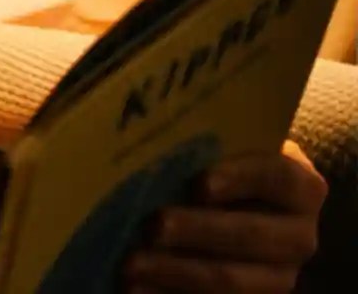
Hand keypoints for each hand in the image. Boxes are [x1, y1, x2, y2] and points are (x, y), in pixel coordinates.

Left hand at [125, 140, 326, 292]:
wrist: (246, 212)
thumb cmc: (229, 173)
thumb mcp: (230, 156)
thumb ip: (207, 154)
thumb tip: (153, 154)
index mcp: (302, 189)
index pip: (278, 177)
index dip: (240, 178)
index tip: (200, 184)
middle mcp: (299, 237)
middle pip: (250, 235)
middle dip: (197, 231)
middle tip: (153, 227)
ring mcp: (279, 277)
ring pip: (230, 280)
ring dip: (176, 271)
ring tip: (132, 264)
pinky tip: (136, 289)